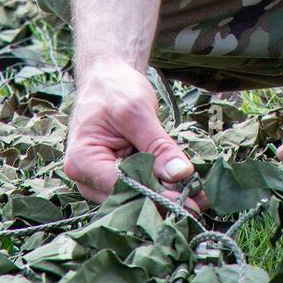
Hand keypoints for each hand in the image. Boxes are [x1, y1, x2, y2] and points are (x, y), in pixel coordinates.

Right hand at [63, 58, 206, 212]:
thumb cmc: (115, 89)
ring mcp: (100, 180)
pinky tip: (188, 187)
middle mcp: (87, 178)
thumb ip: (158, 146)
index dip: (155, 196)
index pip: (121, 187)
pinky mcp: (117, 177)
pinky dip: (163, 186)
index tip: (186, 201)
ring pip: (137, 197)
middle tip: (200, 203)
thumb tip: (181, 174)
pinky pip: (141, 187)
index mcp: (82, 160)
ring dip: (167, 196)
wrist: (109, 79)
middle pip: (129, 198)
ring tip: (199, 195)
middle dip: (165, 200)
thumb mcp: (138, 112)